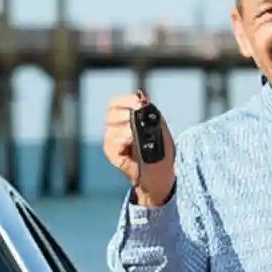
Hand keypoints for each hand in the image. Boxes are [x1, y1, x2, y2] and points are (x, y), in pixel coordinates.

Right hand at [102, 91, 175, 206]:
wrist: (161, 174)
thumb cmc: (159, 151)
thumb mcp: (159, 126)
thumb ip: (151, 111)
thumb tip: (144, 96)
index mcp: (124, 118)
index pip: (115, 103)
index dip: (126, 100)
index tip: (139, 103)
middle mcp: (114, 128)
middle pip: (111, 114)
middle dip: (128, 115)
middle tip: (139, 121)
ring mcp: (111, 142)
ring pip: (113, 129)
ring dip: (129, 130)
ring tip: (138, 137)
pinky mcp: (111, 154)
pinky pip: (114, 143)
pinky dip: (125, 142)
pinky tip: (133, 145)